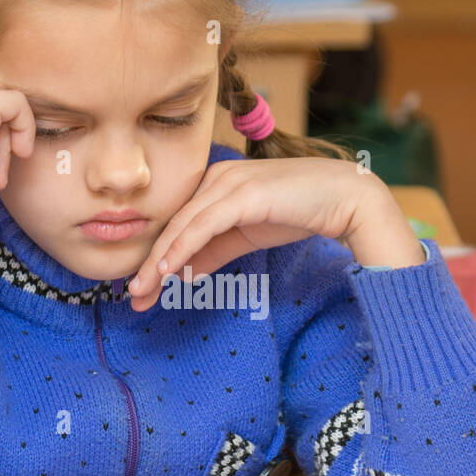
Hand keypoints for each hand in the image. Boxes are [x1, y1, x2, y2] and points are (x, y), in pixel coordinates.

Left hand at [128, 156, 398, 311]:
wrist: (344, 197)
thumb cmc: (299, 211)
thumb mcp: (244, 237)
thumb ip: (212, 252)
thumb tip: (180, 275)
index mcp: (214, 184)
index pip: (176, 224)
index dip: (155, 258)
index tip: (139, 291)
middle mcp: (215, 178)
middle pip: (172, 226)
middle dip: (149, 265)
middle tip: (131, 298)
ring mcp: (227, 183)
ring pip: (181, 227)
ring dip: (158, 262)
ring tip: (140, 291)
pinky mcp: (241, 194)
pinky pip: (201, 226)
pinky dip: (181, 249)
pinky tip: (167, 272)